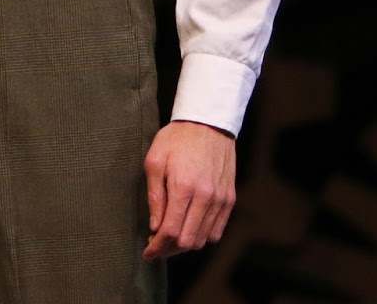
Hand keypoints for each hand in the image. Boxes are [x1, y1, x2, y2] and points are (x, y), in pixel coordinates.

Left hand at [143, 119, 236, 258]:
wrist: (207, 124)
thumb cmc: (175, 140)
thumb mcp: (154, 161)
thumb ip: (155, 196)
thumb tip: (154, 227)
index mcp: (183, 187)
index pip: (171, 231)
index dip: (157, 247)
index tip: (147, 252)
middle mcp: (206, 197)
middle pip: (188, 240)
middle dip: (169, 250)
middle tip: (155, 247)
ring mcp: (221, 200)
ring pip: (203, 239)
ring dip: (185, 245)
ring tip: (168, 239)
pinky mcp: (230, 200)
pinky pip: (217, 230)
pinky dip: (201, 236)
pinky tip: (187, 229)